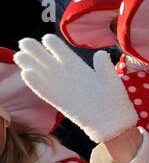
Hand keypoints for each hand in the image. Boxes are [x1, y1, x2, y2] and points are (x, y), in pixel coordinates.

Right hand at [14, 35, 137, 143]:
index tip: (47, 38)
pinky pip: (45, 92)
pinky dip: (36, 84)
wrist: (114, 124)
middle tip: (25, 42)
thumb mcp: (111, 81)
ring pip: (43, 75)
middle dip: (37, 52)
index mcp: (81, 69)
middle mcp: (69, 78)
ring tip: (19, 55)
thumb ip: (104, 67)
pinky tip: (27, 74)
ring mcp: (63, 90)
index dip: (55, 46)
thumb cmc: (115, 102)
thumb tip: (100, 54)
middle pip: (49, 62)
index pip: (64, 54)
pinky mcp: (60, 102)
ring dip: (31, 65)